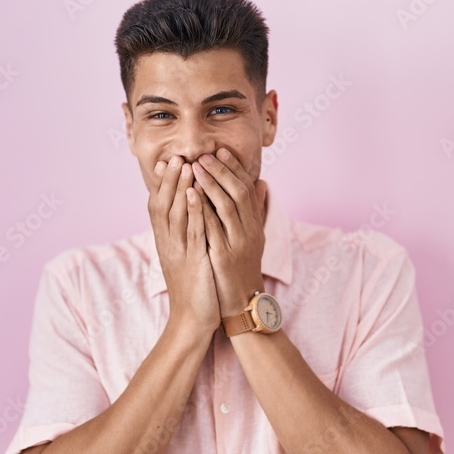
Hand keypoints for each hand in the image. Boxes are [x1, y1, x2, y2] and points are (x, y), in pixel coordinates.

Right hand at [148, 156, 220, 334]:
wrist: (192, 319)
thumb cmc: (195, 286)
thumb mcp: (190, 256)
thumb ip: (191, 234)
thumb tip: (193, 216)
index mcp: (167, 242)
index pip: (159, 207)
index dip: (162, 185)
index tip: (166, 162)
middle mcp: (168, 244)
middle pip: (163, 205)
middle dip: (169, 180)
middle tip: (174, 156)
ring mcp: (179, 252)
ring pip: (174, 214)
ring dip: (178, 188)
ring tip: (184, 165)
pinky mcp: (192, 261)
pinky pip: (191, 232)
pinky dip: (191, 211)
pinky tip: (194, 194)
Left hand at [191, 148, 268, 317]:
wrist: (241, 303)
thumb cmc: (242, 268)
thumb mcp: (253, 237)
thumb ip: (255, 210)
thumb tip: (262, 182)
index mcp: (253, 224)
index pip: (246, 188)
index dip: (234, 168)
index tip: (220, 150)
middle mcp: (249, 230)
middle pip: (238, 192)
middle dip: (221, 171)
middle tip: (205, 153)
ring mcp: (237, 243)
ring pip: (226, 206)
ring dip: (211, 184)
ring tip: (196, 166)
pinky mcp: (223, 256)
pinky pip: (212, 228)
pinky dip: (202, 209)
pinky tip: (191, 195)